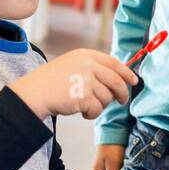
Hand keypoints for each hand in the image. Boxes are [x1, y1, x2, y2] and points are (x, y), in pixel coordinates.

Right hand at [9, 48, 136, 120]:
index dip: (127, 73)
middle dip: (122, 93)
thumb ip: (93, 68)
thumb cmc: (52, 82)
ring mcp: (85, 80)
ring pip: (107, 97)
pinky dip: (92, 114)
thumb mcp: (72, 65)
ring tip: (86, 105)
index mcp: (85, 55)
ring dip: (100, 105)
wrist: (34, 93)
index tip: (134, 81)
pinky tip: (81, 112)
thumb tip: (120, 79)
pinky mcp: (83, 96)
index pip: (114, 63)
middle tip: (122, 101)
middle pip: (116, 81)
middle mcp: (87, 65)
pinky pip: (97, 109)